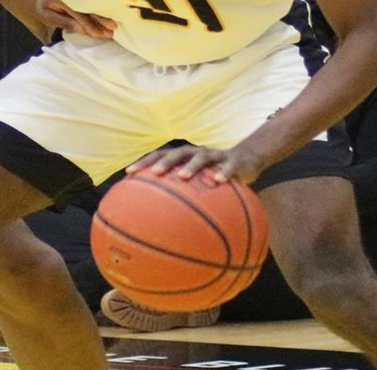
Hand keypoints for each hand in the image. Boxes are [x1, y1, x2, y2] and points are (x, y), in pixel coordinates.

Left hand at [36, 0, 115, 38]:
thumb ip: (63, 21)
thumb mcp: (46, 15)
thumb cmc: (46, 5)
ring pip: (96, 1)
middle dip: (103, 18)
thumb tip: (82, 29)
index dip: (90, 24)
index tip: (100, 35)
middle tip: (114, 29)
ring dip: (107, 14)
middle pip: (90, 5)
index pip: (78, 12)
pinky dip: (106, 7)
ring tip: (116, 25)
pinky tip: (115, 13)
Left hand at [128, 143, 265, 185]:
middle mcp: (197, 153)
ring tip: (183, 176)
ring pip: (202, 157)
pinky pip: (229, 166)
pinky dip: (224, 172)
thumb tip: (158, 223)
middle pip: (178, 153)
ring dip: (192, 165)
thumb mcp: (200, 185)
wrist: (247, 160)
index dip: (145, 161)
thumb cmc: (215, 177)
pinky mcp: (234, 161)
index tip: (129, 173)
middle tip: (154, 173)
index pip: (161, 155)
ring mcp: (216, 156)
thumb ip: (182, 197)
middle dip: (165, 161)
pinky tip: (220, 181)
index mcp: (185, 157)